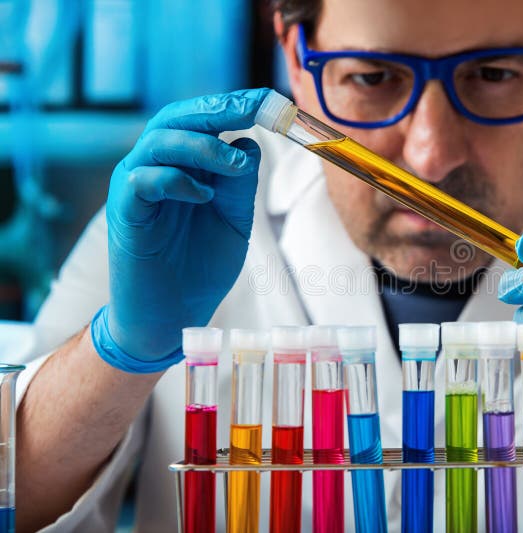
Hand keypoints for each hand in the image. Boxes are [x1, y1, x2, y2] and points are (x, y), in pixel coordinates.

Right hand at [104, 88, 267, 359]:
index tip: (270, 100)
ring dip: (202, 146)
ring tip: (234, 165)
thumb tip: (249, 142)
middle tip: (255, 109)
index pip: (203, 120)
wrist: (172, 316)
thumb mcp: (234, 220)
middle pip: (177, 117)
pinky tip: (202, 196)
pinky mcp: (125, 213)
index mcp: (182, 164)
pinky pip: (143, 180)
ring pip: (159, 141)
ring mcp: (135, 187)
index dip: (235, 105)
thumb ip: (240, 184)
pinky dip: (175, 180)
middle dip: (218, 109)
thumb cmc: (201, 266)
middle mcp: (155, 166)